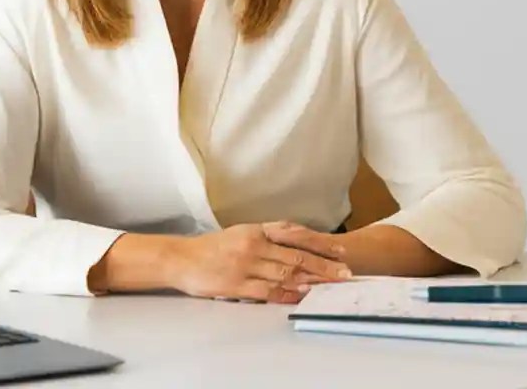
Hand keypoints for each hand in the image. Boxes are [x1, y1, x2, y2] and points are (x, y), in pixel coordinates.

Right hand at [168, 223, 351, 303]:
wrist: (181, 259)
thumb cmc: (211, 248)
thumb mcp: (240, 234)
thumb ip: (266, 239)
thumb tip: (295, 247)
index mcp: (255, 230)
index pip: (294, 233)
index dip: (319, 241)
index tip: (339, 249)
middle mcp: (253, 244)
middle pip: (296, 255)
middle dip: (324, 265)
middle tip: (344, 273)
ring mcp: (246, 264)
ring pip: (286, 273)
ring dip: (311, 280)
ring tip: (330, 286)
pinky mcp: (237, 284)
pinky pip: (268, 290)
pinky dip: (287, 294)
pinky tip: (301, 296)